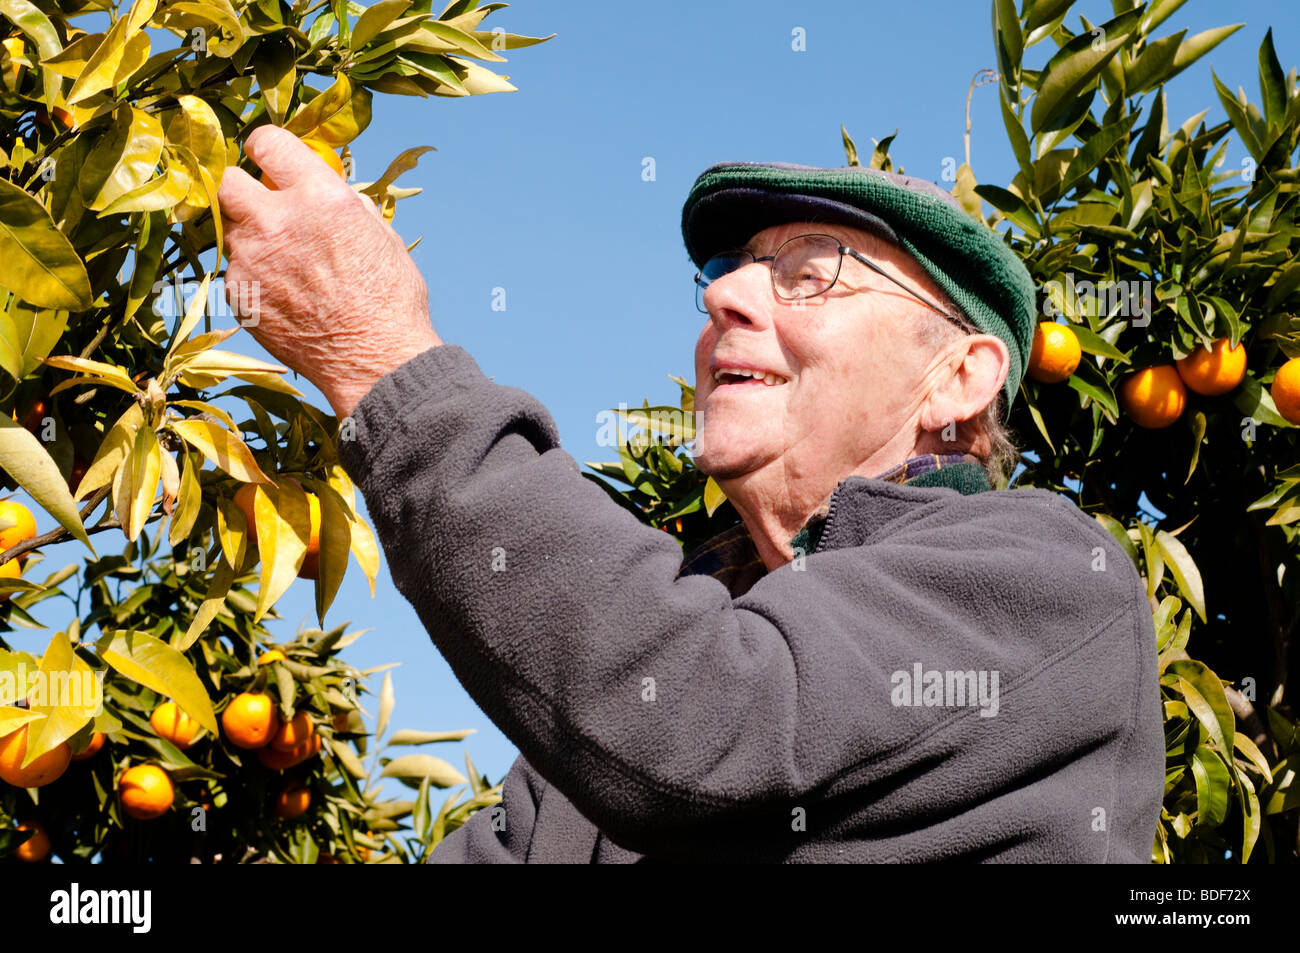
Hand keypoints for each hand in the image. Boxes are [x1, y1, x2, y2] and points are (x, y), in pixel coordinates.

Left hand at [218, 125, 442, 417]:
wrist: (376, 361)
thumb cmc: (391, 300)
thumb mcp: (381, 235)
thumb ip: (345, 204)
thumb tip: (328, 189)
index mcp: (320, 196)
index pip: (266, 142)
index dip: (268, 149)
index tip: (271, 162)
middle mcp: (277, 220)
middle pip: (225, 179)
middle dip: (241, 187)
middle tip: (262, 206)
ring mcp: (251, 259)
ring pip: (228, 228)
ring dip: (249, 236)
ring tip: (283, 262)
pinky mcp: (239, 294)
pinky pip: (235, 270)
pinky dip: (253, 276)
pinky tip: (284, 296)